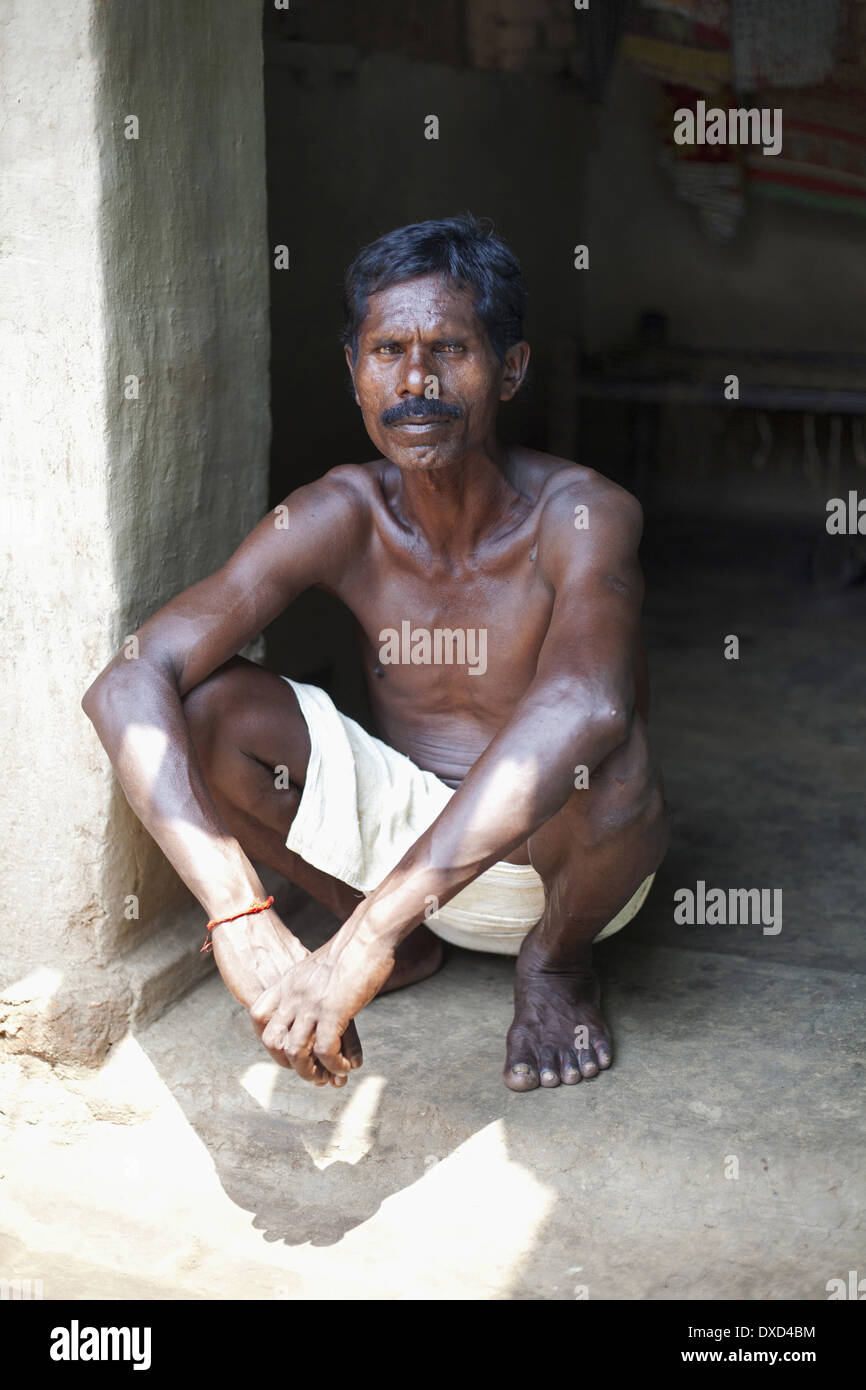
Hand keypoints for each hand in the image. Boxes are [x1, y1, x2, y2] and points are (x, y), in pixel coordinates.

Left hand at [249, 928, 394, 1085]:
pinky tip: (345, 1067)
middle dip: (288, 1064)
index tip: (289, 1049)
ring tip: (327, 1078)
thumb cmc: (352, 947)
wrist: (369, 933)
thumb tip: (315, 1004)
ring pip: (296, 1053)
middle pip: (272, 1041)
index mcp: (288, 981)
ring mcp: (311, 1003)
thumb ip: (309, 985)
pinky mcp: (334, 1010)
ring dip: (311, 1072)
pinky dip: (334, 1065)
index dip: (269, 1036)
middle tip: (310, 1072)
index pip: (258, 1015)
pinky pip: (326, 1050)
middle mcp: (294, 994)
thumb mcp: (318, 967)